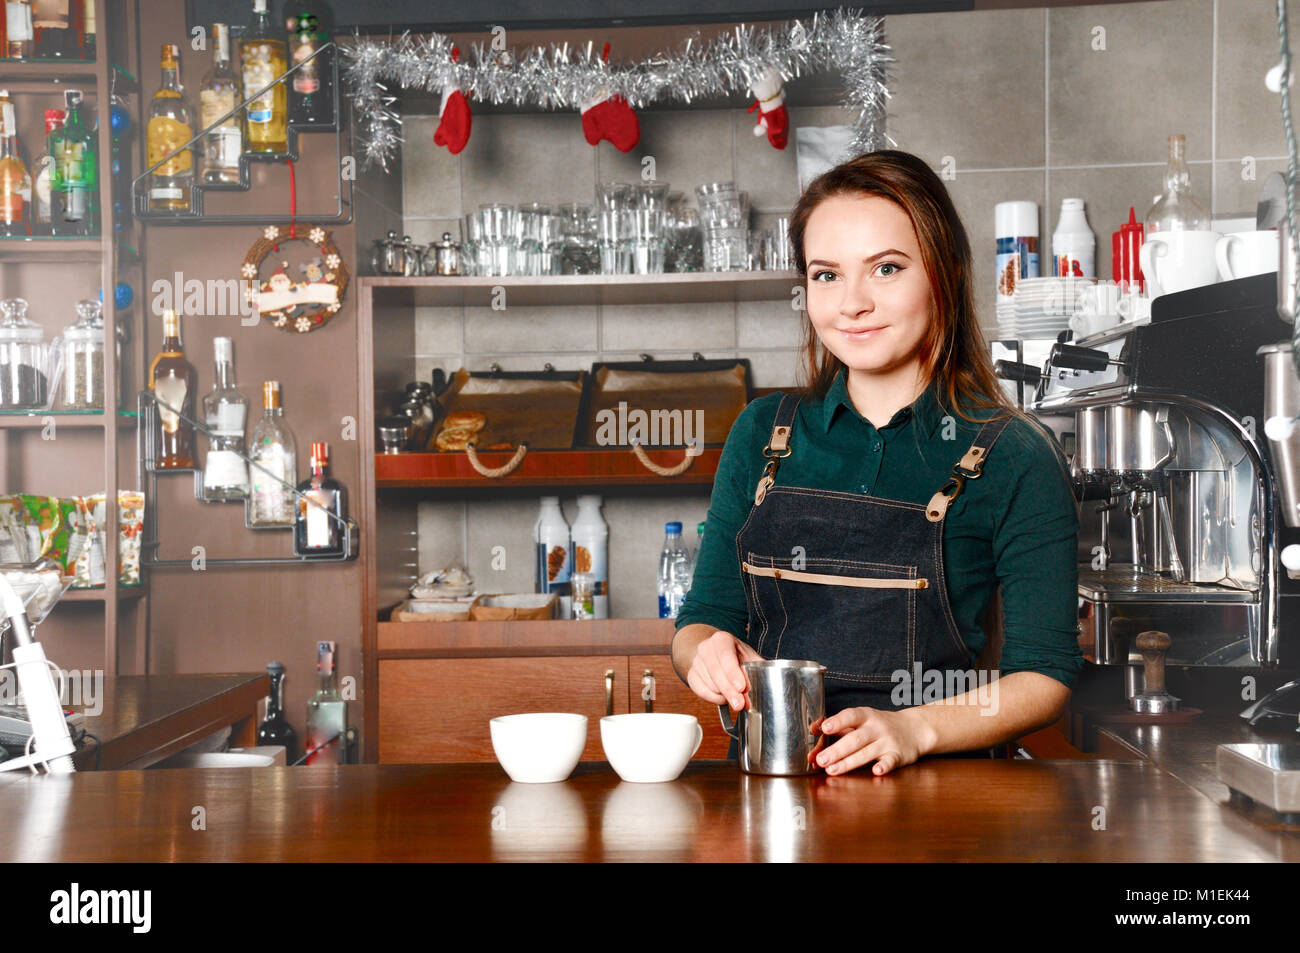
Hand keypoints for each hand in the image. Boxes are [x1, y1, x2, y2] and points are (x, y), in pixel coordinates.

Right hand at [686, 631, 763, 710]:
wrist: (714, 653)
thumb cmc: (734, 655)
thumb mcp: (748, 655)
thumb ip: (757, 667)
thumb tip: (767, 682)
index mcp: (721, 639)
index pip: (725, 656)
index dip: (733, 673)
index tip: (741, 687)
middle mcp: (706, 648)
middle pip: (716, 672)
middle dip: (729, 691)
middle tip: (740, 703)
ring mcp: (696, 662)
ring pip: (709, 684)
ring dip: (724, 695)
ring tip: (736, 696)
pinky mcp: (691, 675)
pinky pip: (701, 691)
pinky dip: (714, 698)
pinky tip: (723, 698)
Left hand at [814, 707, 935, 776]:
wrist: (915, 728)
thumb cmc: (881, 725)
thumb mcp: (864, 720)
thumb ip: (842, 726)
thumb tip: (814, 729)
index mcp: (866, 716)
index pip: (851, 716)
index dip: (837, 721)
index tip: (824, 728)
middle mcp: (876, 727)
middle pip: (855, 739)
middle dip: (837, 750)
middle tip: (820, 759)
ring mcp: (888, 741)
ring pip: (867, 752)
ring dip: (849, 762)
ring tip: (832, 770)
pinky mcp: (898, 755)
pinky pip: (890, 761)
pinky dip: (884, 766)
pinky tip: (876, 771)